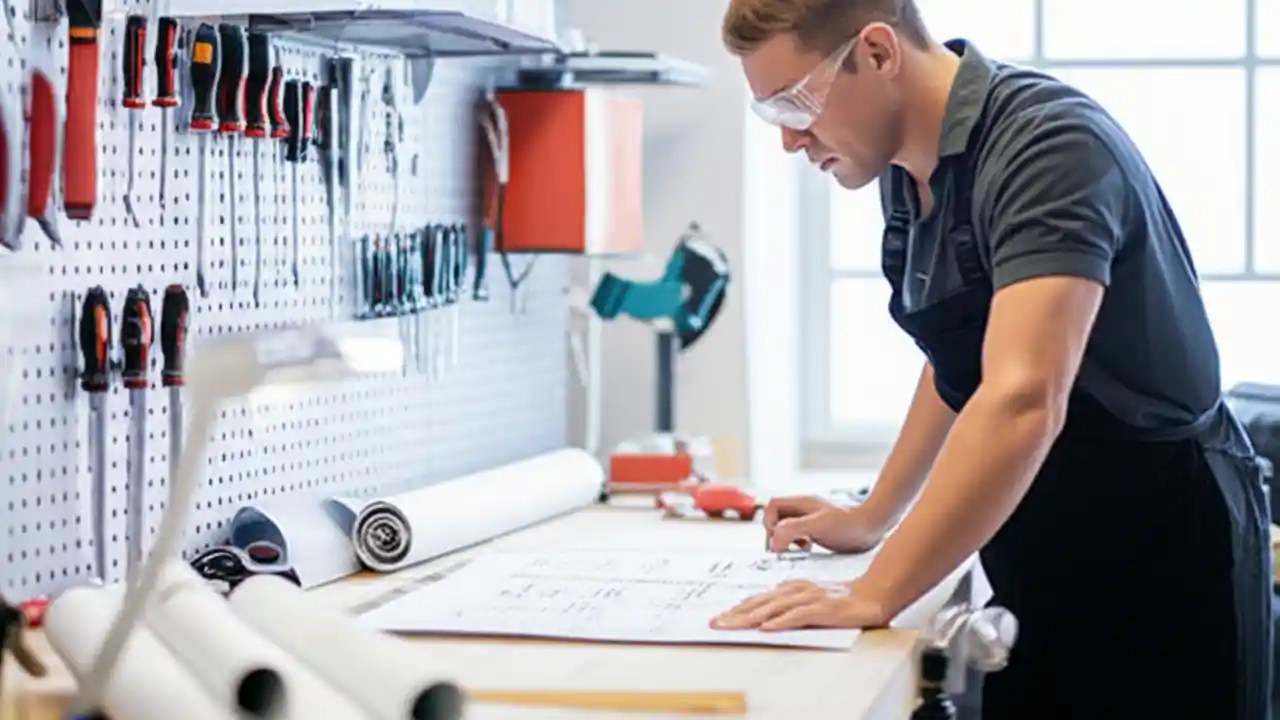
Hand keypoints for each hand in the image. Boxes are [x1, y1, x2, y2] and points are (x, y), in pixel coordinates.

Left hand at [709, 579, 891, 630]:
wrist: (872, 596)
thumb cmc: (842, 600)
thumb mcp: (811, 599)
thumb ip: (791, 605)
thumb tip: (767, 617)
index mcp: (792, 588)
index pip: (760, 599)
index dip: (738, 609)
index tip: (720, 618)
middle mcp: (796, 590)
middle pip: (760, 603)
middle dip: (735, 614)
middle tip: (715, 623)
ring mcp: (809, 598)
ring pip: (773, 608)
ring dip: (750, 617)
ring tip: (731, 625)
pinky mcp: (822, 609)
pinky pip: (797, 616)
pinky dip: (780, 622)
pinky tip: (766, 628)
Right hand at [763, 496, 887, 553]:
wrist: (876, 527)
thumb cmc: (849, 525)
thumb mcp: (817, 526)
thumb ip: (792, 530)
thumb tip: (774, 543)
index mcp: (802, 503)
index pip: (772, 507)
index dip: (770, 523)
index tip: (779, 540)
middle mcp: (805, 509)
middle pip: (777, 519)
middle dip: (777, 536)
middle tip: (786, 550)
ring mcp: (812, 520)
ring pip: (788, 529)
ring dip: (788, 542)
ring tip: (800, 550)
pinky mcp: (820, 532)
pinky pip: (800, 538)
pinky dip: (799, 547)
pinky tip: (810, 552)